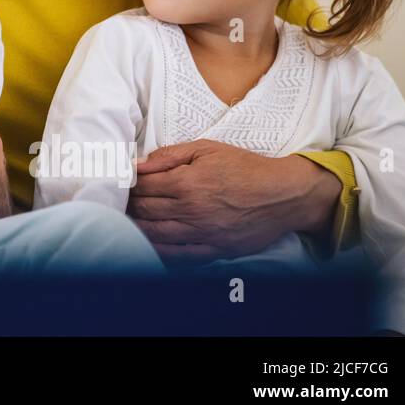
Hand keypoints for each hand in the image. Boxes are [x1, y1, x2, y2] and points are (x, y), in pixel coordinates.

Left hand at [129, 139, 340, 263]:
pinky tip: (148, 244)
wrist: (283, 195)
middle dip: (129, 206)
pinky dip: (159, 251)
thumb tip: (139, 164)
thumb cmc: (245, 167)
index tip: (121, 183)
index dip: (128, 185)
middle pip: (145, 211)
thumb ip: (169, 155)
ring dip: (137, 228)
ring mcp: (202, 233)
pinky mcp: (214, 249)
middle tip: (121, 201)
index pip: (143, 187)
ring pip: (156, 235)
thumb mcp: (206, 149)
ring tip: (127, 221)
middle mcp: (191, 211)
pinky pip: (179, 255)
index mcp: (186, 183)